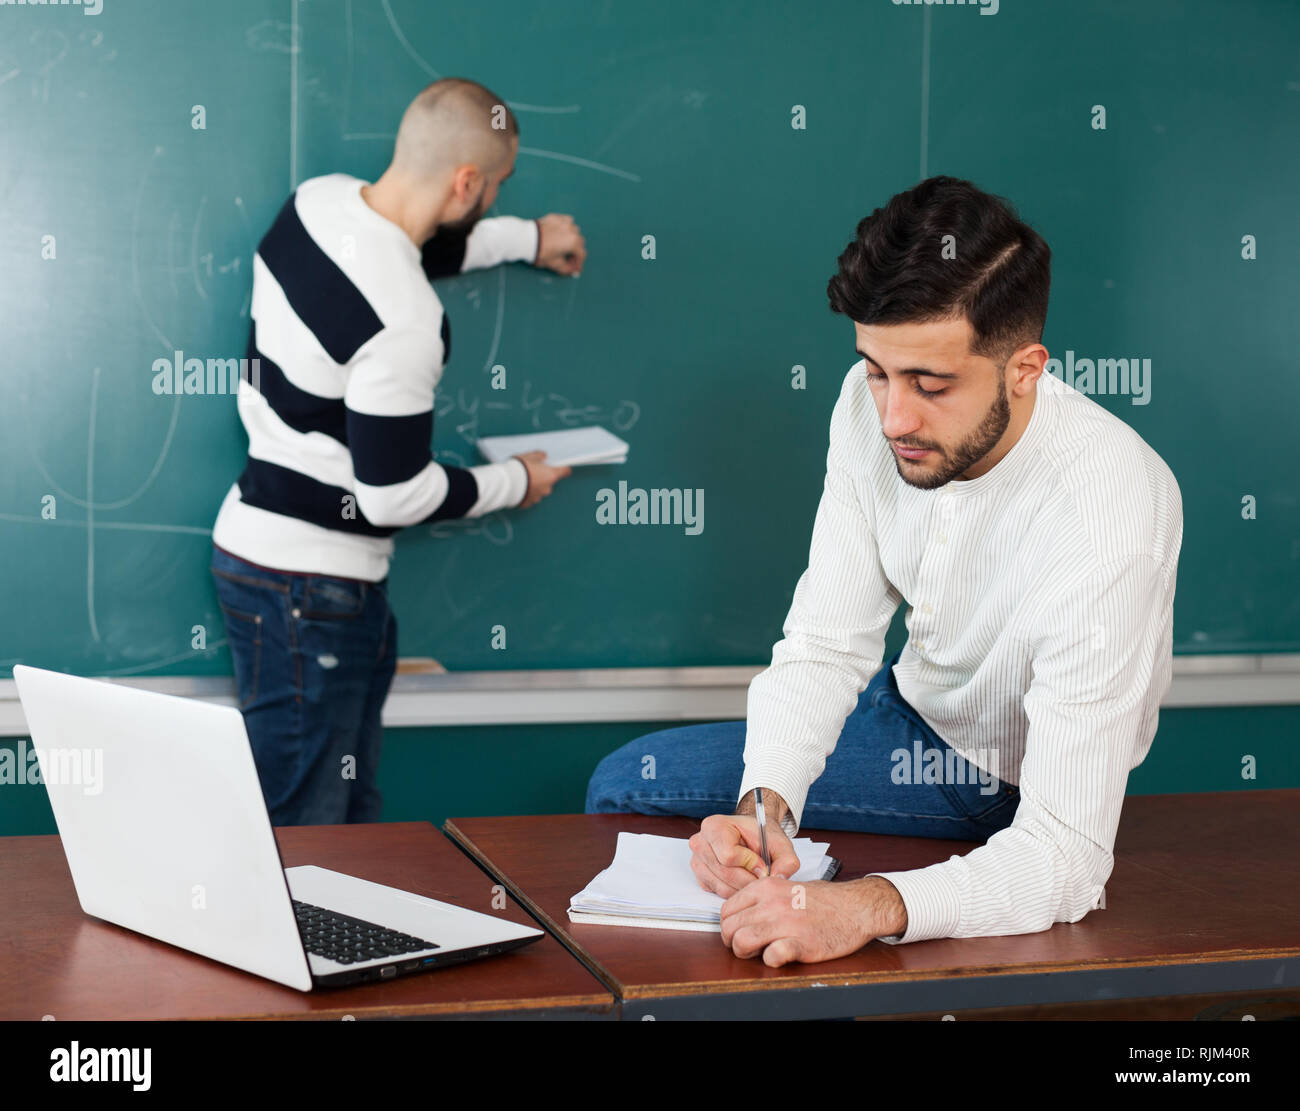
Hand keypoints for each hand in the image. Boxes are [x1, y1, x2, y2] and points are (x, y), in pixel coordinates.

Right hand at [515, 451, 570, 508]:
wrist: (506, 483)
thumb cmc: (519, 468)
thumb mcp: (529, 456)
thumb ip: (539, 455)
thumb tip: (544, 456)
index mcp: (551, 475)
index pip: (565, 471)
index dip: (564, 469)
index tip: (562, 467)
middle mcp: (547, 488)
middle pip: (550, 481)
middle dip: (543, 477)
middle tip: (532, 472)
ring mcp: (538, 497)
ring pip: (540, 490)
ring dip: (534, 486)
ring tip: (523, 481)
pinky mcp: (529, 503)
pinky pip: (530, 497)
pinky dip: (527, 493)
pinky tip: (519, 488)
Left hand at [535, 213, 585, 275]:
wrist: (525, 238)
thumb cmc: (540, 252)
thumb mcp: (554, 264)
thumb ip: (566, 269)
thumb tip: (572, 271)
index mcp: (573, 242)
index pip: (581, 255)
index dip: (578, 264)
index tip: (575, 269)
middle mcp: (572, 230)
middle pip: (579, 242)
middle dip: (575, 252)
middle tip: (568, 259)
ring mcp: (564, 222)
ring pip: (574, 231)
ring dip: (571, 239)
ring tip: (564, 246)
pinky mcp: (556, 217)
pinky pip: (566, 221)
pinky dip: (566, 228)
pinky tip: (561, 233)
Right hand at [688, 806, 800, 898]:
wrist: (751, 836)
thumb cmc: (760, 836)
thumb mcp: (779, 843)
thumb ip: (786, 860)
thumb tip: (780, 878)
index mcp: (714, 826)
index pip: (728, 856)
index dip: (751, 864)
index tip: (763, 863)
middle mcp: (700, 842)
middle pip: (726, 874)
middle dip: (749, 880)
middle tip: (762, 876)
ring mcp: (697, 861)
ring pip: (722, 887)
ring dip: (742, 888)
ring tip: (753, 877)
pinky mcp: (699, 876)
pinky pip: (718, 892)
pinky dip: (733, 891)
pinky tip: (742, 880)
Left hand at [719, 876, 905, 966]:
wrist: (855, 907)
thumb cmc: (823, 900)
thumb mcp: (786, 886)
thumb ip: (762, 897)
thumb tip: (738, 913)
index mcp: (766, 888)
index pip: (726, 910)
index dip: (729, 925)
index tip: (738, 932)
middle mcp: (772, 904)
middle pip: (729, 928)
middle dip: (734, 942)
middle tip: (749, 946)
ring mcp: (786, 923)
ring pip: (742, 942)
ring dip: (747, 953)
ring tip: (761, 951)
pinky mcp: (801, 943)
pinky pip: (771, 957)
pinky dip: (772, 960)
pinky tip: (781, 955)